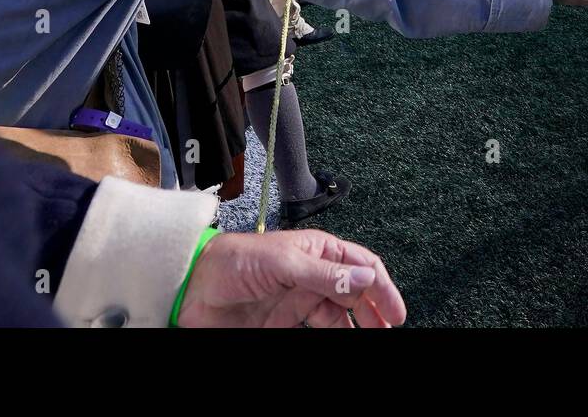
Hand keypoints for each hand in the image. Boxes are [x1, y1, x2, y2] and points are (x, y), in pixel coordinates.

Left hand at [175, 229, 405, 327]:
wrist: (192, 288)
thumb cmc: (233, 261)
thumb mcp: (284, 264)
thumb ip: (326, 275)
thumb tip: (366, 279)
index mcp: (318, 250)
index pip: (362, 266)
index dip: (382, 288)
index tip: (394, 313)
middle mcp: (313, 274)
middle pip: (356, 292)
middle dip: (375, 310)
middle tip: (387, 330)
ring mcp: (300, 299)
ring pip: (340, 315)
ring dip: (356, 326)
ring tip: (370, 337)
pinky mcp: (284, 321)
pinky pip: (318, 328)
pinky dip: (334, 334)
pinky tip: (342, 337)